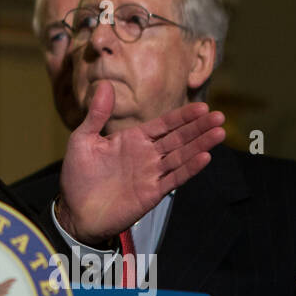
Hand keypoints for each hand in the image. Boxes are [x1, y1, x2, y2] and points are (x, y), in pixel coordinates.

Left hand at [57, 81, 224, 244]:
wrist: (75, 212)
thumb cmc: (78, 176)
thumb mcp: (83, 140)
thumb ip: (97, 115)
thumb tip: (103, 84)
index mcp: (133, 139)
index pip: (163, 124)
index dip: (182, 116)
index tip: (202, 106)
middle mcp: (146, 155)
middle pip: (178, 138)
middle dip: (198, 127)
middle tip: (219, 116)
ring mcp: (151, 174)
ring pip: (181, 156)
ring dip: (200, 145)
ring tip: (219, 133)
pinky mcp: (151, 192)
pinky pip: (173, 178)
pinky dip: (189, 168)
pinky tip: (204, 157)